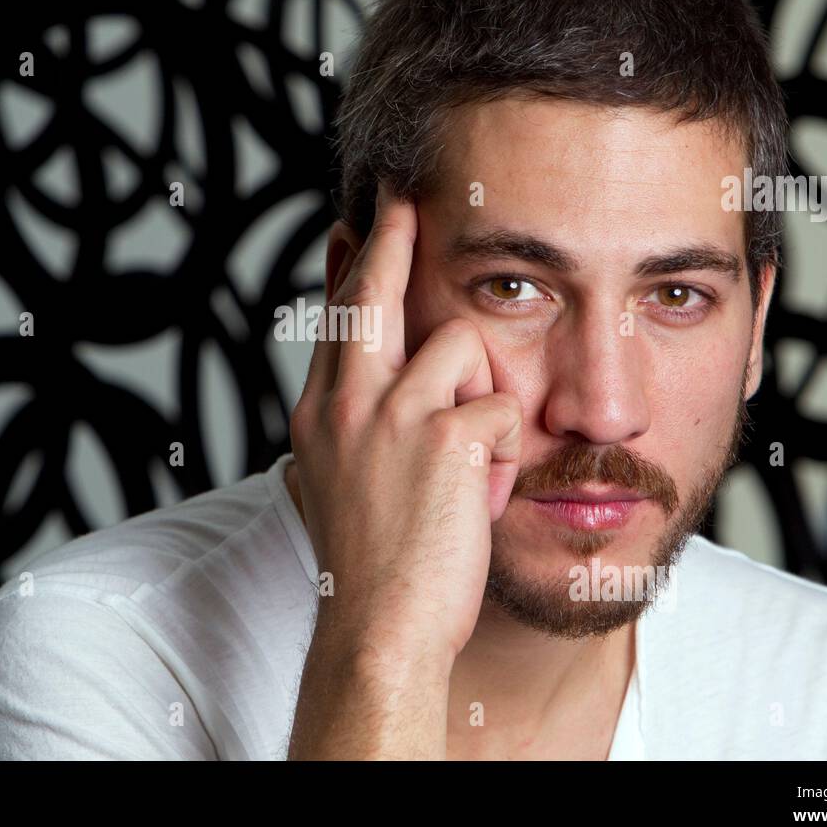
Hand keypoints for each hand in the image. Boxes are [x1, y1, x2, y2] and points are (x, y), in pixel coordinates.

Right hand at [289, 187, 522, 665]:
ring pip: (465, 345)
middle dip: (395, 236)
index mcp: (320, 411)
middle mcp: (346, 399)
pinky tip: (483, 497)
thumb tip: (322, 416)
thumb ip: (333, 438)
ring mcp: (394, 414)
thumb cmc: (367, 565)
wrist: (379, 628)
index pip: (339, 316)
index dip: (352, 265)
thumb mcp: (329, 487)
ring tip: (471, 466)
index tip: (353, 225)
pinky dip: (506, 456)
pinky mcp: (447, 437)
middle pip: (378, 290)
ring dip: (485, 398)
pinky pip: (503, 410)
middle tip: (403, 198)